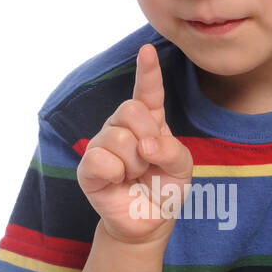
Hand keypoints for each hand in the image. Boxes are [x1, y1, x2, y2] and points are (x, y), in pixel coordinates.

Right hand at [76, 42, 192, 244]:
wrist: (150, 221)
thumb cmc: (165, 188)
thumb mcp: (183, 168)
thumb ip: (172, 150)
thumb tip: (146, 145)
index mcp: (149, 120)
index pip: (147, 91)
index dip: (147, 71)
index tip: (147, 51)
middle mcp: (122, 127)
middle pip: (130, 109)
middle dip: (146, 137)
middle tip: (148, 162)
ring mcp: (102, 144)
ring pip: (117, 136)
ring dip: (134, 162)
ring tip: (134, 175)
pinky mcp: (88, 167)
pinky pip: (100, 158)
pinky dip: (115, 172)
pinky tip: (118, 181)